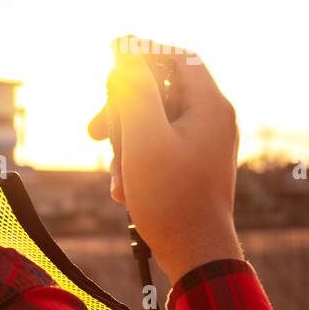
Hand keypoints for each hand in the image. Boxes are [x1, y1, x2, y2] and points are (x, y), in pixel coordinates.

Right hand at [88, 44, 242, 283]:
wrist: (197, 256)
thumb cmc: (171, 198)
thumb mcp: (144, 138)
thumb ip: (134, 90)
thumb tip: (126, 55)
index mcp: (211, 106)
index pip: (179, 58)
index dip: (144, 53)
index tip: (111, 59)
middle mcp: (214, 120)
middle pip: (162, 92)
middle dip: (124, 109)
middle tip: (94, 131)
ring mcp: (207, 144)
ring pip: (156, 123)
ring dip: (127, 143)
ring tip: (114, 173)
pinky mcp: (196, 165)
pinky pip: (162, 148)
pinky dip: (139, 161)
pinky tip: (123, 189)